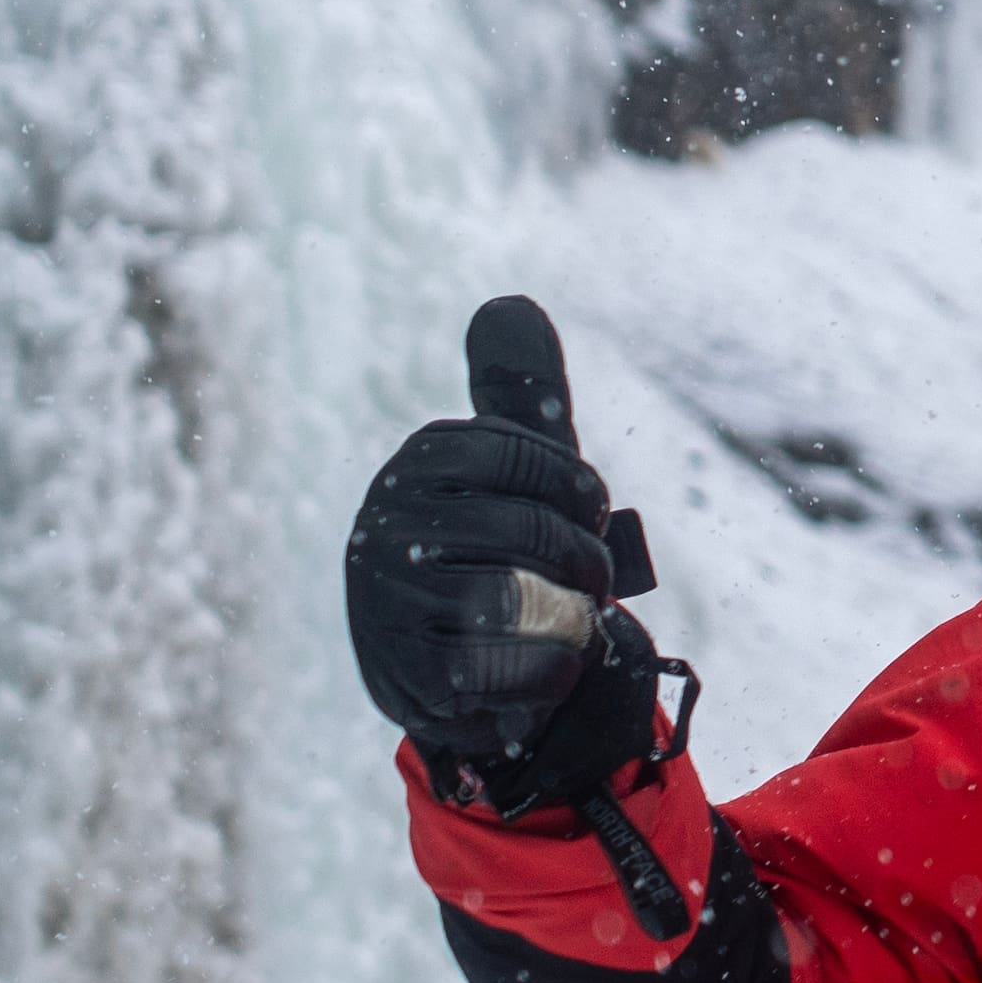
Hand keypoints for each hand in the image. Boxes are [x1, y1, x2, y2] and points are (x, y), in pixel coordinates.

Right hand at [346, 296, 668, 816]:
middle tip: (593, 577)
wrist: (449, 675)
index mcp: (418, 463)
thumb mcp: (508, 471)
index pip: (522, 454)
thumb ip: (519, 396)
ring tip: (569, 618)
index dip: (578, 490)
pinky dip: (558, 668)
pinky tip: (547, 664)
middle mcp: (387, 525)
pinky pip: (523, 665)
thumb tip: (508, 306)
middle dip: (585, 559)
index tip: (586, 512)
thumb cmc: (495, 552)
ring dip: (574, 615)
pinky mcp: (414, 676)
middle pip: (532, 530)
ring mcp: (392, 602)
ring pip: (530, 599)